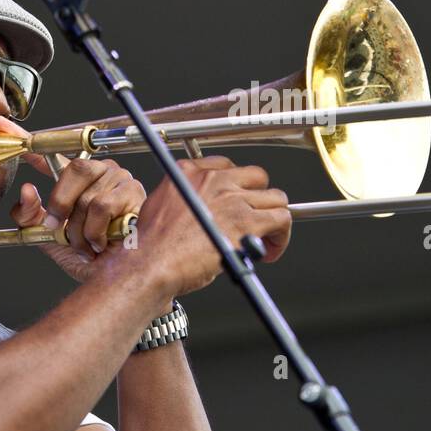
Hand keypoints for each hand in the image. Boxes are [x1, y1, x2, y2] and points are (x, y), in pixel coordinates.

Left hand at [10, 143, 146, 282]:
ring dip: (80, 229)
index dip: (25, 138)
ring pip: (88, 196)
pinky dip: (95, 231)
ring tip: (88, 243)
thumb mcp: (48, 236)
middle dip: (61, 203)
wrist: (113, 277)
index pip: (50, 152)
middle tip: (60, 228)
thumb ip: (30, 216)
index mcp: (77, 179)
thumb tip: (27, 191)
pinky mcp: (134, 193)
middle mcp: (100, 173)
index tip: (2, 127)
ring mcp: (120, 179)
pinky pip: (102, 206)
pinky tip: (102, 242)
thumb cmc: (88, 256)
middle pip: (74, 168)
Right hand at [113, 156, 291, 297]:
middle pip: (256, 177)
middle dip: (259, 199)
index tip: (238, 202)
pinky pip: (282, 219)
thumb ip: (185, 200)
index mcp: (189, 172)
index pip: (227, 166)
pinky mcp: (246, 221)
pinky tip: (269, 250)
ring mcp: (232, 198)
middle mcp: (213, 180)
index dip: (238, 187)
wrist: (149, 263)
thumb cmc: (150, 246)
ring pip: (275, 198)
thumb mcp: (159, 206)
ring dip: (274, 219)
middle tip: (254, 220)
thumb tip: (201, 212)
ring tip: (266, 238)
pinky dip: (281, 237)